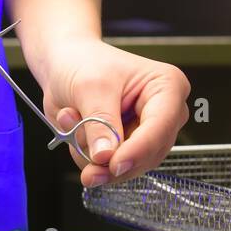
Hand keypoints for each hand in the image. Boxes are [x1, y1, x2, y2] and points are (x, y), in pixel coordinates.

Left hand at [40, 37, 189, 187]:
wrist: (64, 64)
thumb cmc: (83, 63)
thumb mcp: (90, 87)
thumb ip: (100, 123)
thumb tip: (106, 157)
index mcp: (167, 87)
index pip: (160, 127)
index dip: (137, 150)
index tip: (113, 165)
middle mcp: (163, 114)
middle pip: (148, 154)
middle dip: (110, 157)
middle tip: (80, 149)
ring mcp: (145, 133)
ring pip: (127, 166)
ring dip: (92, 154)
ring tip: (71, 120)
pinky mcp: (126, 147)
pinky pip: (108, 168)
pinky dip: (85, 155)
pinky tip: (74, 128)